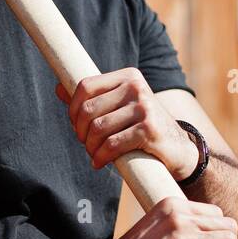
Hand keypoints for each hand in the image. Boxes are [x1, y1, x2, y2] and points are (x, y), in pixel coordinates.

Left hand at [55, 68, 198, 176]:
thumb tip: (58, 88)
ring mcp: (144, 107)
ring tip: (94, 154)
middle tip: (85, 143)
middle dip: (80, 131)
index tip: (75, 125)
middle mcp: (136, 87)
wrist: (178, 148)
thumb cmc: (143, 126)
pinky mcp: (148, 129)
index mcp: (127, 76)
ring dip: (90, 147)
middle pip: (88, 109)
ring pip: (98, 128)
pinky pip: (112, 144)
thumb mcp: (120, 106)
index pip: (85, 86)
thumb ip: (93, 98)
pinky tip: (100, 163)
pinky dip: (101, 157)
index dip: (73, 108)